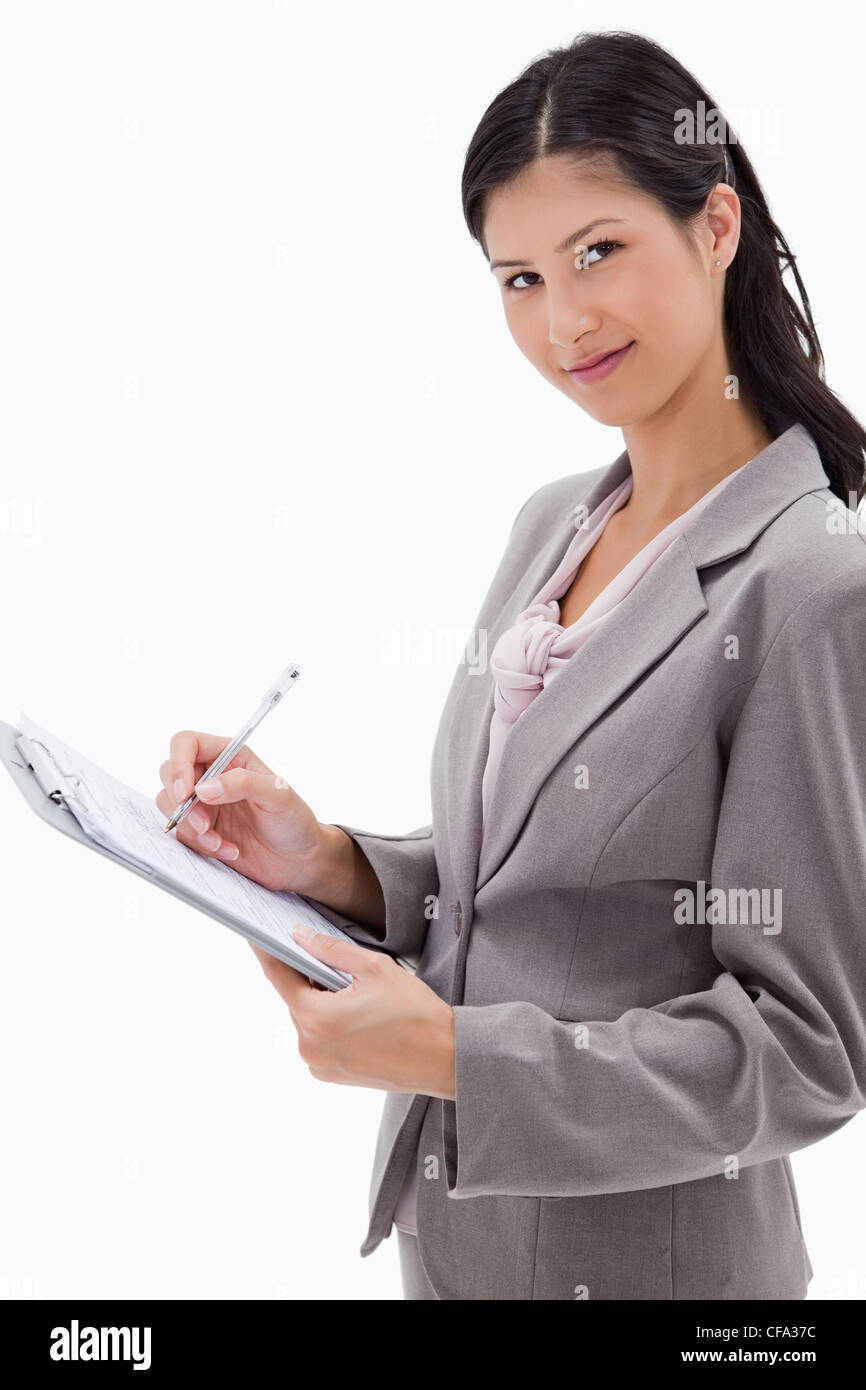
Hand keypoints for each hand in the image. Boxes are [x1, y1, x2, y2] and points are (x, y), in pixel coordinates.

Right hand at [155, 729, 325, 892]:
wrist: (299, 859)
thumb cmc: (294, 820)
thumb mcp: (278, 796)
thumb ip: (243, 783)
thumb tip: (203, 788)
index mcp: (230, 757)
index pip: (186, 744)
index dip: (178, 764)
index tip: (186, 793)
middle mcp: (212, 777)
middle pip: (169, 775)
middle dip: (182, 804)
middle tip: (205, 824)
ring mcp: (204, 804)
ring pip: (171, 807)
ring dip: (191, 829)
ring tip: (219, 842)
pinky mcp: (201, 830)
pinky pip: (182, 834)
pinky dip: (201, 845)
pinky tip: (228, 850)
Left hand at [248, 931, 455, 1099]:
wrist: (445, 1058)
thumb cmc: (416, 1014)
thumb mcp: (375, 968)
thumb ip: (331, 950)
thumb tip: (300, 936)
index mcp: (316, 1018)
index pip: (279, 976)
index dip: (267, 951)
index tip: (255, 934)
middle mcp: (310, 1047)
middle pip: (296, 998)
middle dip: (309, 977)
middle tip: (335, 963)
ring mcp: (319, 1065)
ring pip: (309, 1019)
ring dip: (323, 1002)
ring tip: (358, 995)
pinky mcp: (331, 1076)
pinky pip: (320, 1040)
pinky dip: (331, 1024)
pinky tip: (359, 1017)